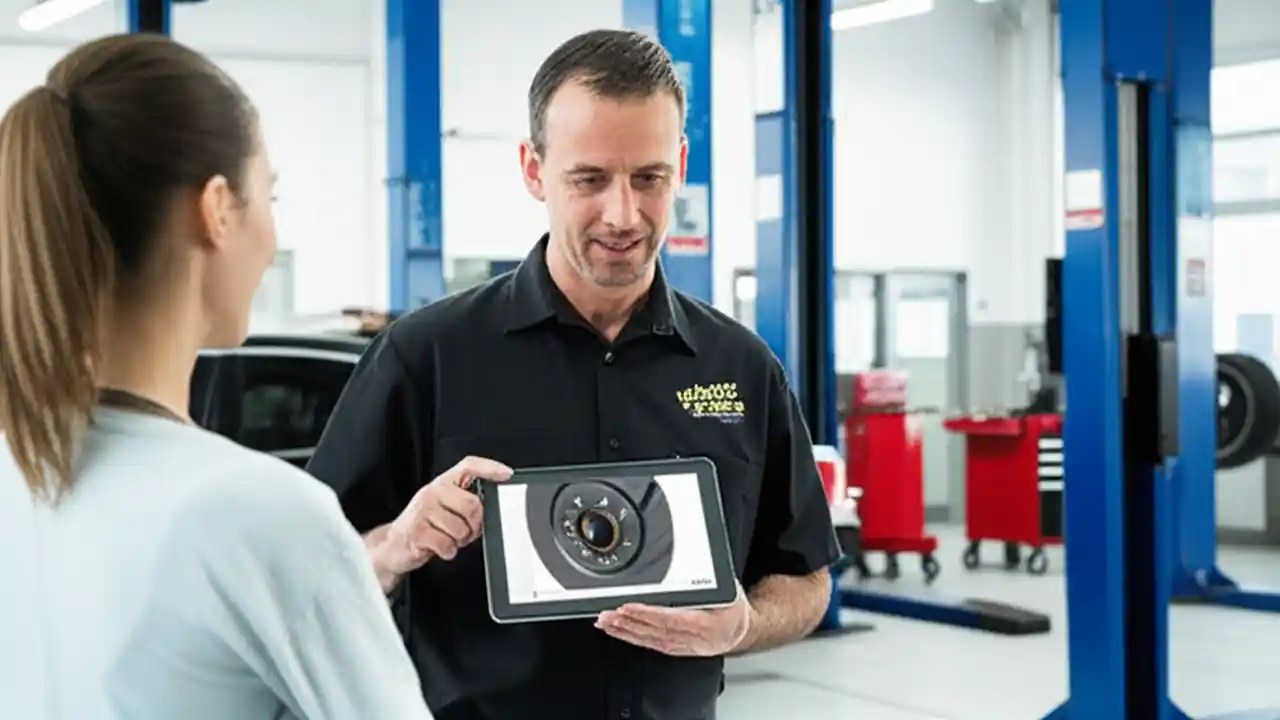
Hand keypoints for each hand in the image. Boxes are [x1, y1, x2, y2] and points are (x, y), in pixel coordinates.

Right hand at [376, 456, 512, 577]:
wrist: (393, 545)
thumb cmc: (425, 526)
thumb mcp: (445, 508)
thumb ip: (465, 503)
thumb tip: (490, 508)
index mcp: (443, 484)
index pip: (468, 466)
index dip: (489, 467)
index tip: (507, 474)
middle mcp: (433, 492)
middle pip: (472, 505)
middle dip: (475, 525)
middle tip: (466, 532)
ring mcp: (423, 510)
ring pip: (460, 528)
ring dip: (459, 541)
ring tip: (448, 538)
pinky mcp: (417, 531)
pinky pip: (447, 544)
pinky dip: (448, 551)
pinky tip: (440, 547)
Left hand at [594, 582, 751, 656]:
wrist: (742, 630)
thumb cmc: (734, 608)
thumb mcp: (727, 587)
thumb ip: (707, 578)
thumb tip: (693, 557)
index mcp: (711, 625)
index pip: (673, 619)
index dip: (648, 614)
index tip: (628, 607)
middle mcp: (697, 641)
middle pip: (657, 632)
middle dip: (629, 623)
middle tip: (608, 615)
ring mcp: (687, 648)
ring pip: (652, 641)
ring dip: (626, 632)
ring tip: (607, 623)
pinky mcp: (679, 650)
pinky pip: (653, 646)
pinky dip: (634, 638)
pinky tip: (621, 632)